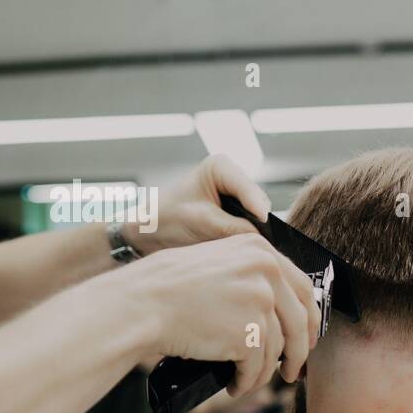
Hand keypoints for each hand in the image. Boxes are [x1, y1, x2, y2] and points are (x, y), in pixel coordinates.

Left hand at [122, 154, 271, 255]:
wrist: (147, 231)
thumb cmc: (166, 219)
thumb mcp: (201, 223)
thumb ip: (232, 228)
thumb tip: (262, 238)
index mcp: (220, 167)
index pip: (246, 187)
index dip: (256, 206)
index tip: (265, 224)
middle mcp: (231, 176)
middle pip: (256, 200)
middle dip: (258, 220)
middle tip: (262, 242)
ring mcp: (233, 194)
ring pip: (255, 213)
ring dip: (254, 229)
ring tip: (254, 246)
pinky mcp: (233, 211)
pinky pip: (249, 223)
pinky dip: (247, 234)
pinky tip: (246, 246)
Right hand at [125, 233, 322, 395]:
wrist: (142, 304)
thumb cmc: (166, 286)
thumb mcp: (216, 262)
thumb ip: (249, 274)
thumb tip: (277, 305)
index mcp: (259, 249)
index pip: (303, 287)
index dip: (308, 318)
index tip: (306, 336)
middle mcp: (266, 271)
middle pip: (299, 321)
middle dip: (298, 351)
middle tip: (292, 369)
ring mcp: (259, 302)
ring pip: (277, 349)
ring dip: (264, 372)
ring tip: (247, 380)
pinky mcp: (249, 334)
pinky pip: (257, 367)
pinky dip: (246, 382)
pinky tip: (234, 385)